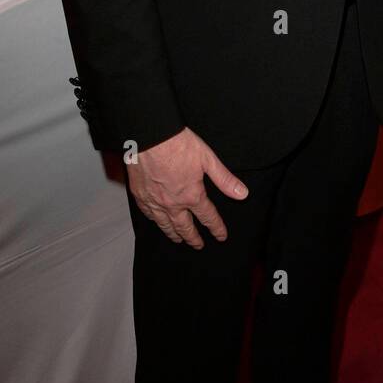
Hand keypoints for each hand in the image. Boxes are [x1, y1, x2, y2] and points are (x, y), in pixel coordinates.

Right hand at [128, 126, 248, 247]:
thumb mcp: (208, 159)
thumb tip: (242, 194)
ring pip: (165, 225)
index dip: (216, 228)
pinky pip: (148, 215)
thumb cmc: (178, 144)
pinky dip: (155, 221)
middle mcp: (173, 204)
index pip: (208, 217)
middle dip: (194, 238)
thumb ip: (224, 180)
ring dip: (174, 234)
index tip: (221, 236)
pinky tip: (157, 222)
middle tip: (198, 245)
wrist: (150, 137)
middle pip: (185, 227)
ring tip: (179, 239)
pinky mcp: (140, 196)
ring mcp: (154, 202)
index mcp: (191, 195)